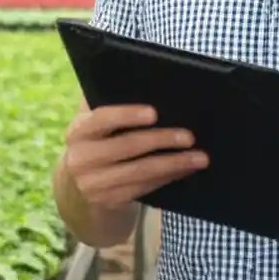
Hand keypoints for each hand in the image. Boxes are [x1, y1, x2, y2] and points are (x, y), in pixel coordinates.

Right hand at [62, 104, 208, 211]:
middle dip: (162, 140)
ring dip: (173, 164)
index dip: (128, 115)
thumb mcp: (94, 123)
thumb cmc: (98, 141)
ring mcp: (93, 184)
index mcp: (78, 131)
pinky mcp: (109, 202)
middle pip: (127, 147)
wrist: (79, 186)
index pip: (102, 119)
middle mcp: (81, 159)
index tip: (155, 113)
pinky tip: (186, 170)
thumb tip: (139, 77)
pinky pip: (145, 188)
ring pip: (140, 172)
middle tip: (190, 136)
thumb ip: (108, 101)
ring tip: (200, 157)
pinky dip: (168, 178)